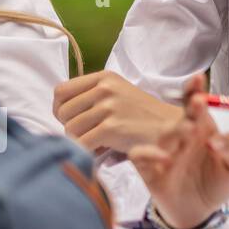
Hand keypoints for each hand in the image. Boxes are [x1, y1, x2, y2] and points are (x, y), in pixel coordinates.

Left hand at [54, 70, 183, 152]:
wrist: (170, 128)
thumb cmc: (141, 115)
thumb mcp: (118, 93)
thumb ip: (91, 95)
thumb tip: (58, 110)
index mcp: (105, 77)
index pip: (61, 91)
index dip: (61, 108)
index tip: (72, 119)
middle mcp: (105, 88)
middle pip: (63, 112)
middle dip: (71, 127)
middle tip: (89, 133)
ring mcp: (109, 107)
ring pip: (70, 129)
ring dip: (80, 140)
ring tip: (99, 141)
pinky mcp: (112, 127)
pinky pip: (82, 143)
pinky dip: (88, 151)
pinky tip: (101, 150)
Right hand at [127, 74, 228, 228]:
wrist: (199, 213)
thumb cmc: (219, 183)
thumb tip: (217, 138)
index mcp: (202, 127)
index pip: (196, 103)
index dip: (195, 89)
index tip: (198, 78)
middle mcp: (181, 134)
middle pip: (180, 114)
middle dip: (190, 107)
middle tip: (199, 103)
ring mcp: (164, 149)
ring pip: (162, 132)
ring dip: (175, 130)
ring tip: (190, 133)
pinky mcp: (148, 168)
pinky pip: (140, 153)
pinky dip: (150, 152)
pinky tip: (166, 158)